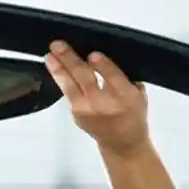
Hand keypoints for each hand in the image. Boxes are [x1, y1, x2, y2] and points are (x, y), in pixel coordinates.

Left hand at [44, 40, 149, 156]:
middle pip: (85, 78)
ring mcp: (86, 110)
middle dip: (70, 59)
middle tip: (59, 45)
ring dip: (58, 69)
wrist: (122, 143)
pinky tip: (54, 67)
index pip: (112, 78)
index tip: (92, 54)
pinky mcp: (75, 114)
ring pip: (69, 85)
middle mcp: (103, 104)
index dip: (102, 65)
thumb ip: (125, 77)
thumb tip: (105, 55)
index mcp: (125, 97)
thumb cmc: (132, 115)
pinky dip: (60, 79)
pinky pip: (66, 93)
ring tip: (49, 55)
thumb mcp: (138, 94)